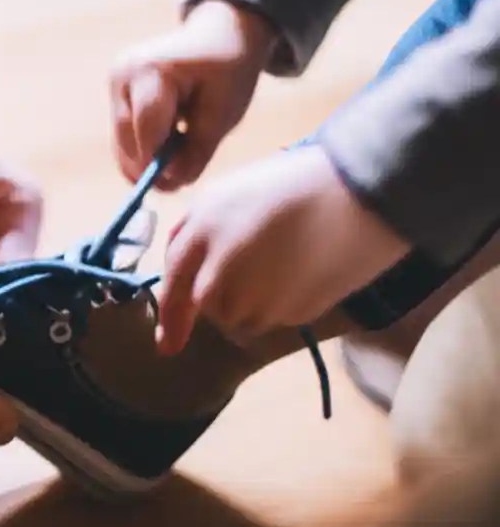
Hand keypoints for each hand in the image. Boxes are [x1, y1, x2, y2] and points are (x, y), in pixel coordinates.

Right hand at [110, 0, 278, 188]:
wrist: (219, 35)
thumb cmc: (227, 71)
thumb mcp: (223, 112)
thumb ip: (197, 149)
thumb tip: (170, 182)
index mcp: (153, 69)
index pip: (147, 127)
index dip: (157, 162)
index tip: (175, 185)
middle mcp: (123, 73)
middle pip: (126, 136)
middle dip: (147, 167)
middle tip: (173, 187)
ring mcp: (115, 81)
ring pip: (121, 139)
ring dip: (144, 160)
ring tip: (174, 166)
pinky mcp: (115, 91)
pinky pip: (123, 132)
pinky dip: (142, 147)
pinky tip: (166, 149)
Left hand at [156, 147, 409, 353]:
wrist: (359, 196)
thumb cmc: (295, 183)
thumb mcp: (230, 190)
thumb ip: (196, 228)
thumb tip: (180, 258)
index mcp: (200, 233)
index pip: (173, 283)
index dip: (170, 316)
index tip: (167, 344)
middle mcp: (217, 271)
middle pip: (205, 305)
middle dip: (218, 296)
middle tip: (252, 268)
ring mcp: (253, 298)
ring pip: (238, 318)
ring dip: (250, 301)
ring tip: (284, 261)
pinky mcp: (288, 314)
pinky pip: (273, 318)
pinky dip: (280, 303)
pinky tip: (303, 271)